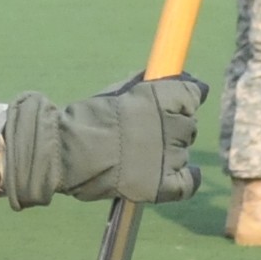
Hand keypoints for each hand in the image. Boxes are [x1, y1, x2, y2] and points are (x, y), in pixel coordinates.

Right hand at [2, 74, 205, 209]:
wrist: (66, 152)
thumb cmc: (88, 118)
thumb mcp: (117, 91)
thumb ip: (145, 85)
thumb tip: (167, 74)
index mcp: (159, 97)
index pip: (194, 93)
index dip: (188, 96)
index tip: (181, 100)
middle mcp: (170, 125)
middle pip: (188, 125)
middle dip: (175, 126)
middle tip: (150, 132)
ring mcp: (167, 157)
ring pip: (184, 151)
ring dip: (171, 150)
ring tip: (146, 153)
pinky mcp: (160, 185)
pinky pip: (187, 184)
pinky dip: (188, 179)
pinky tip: (183, 174)